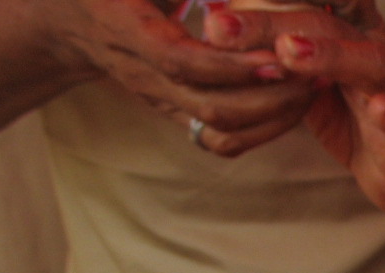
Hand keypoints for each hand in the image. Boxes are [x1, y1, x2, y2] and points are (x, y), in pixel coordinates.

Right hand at [27, 0, 312, 154]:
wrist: (69, 19)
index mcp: (127, 30)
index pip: (181, 62)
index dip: (231, 66)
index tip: (275, 58)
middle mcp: (145, 76)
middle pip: (212, 108)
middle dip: (272, 97)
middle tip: (315, 72)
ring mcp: (163, 102)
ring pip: (223, 132)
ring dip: (277, 116)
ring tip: (315, 86)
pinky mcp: (179, 114)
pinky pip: (224, 141)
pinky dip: (265, 130)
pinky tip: (294, 102)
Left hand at [204, 0, 384, 213]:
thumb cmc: (355, 111)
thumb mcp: (308, 73)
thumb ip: (273, 47)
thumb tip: (214, 19)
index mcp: (345, 28)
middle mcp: (371, 46)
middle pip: (323, 22)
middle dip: (269, 21)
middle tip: (218, 26)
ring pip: (366, 61)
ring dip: (328, 54)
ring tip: (288, 52)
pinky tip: (381, 110)